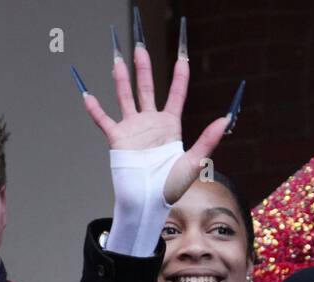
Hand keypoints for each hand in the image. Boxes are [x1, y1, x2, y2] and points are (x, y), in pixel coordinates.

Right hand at [77, 21, 235, 205]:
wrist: (148, 202)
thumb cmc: (170, 187)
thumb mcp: (193, 161)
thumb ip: (208, 139)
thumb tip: (225, 120)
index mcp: (170, 127)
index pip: (176, 95)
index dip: (180, 77)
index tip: (182, 58)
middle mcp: (150, 124)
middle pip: (147, 88)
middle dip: (143, 68)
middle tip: (140, 47)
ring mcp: (133, 130)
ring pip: (125, 97)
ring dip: (120, 79)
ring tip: (117, 59)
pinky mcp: (117, 139)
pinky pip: (104, 120)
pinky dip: (95, 109)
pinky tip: (88, 95)